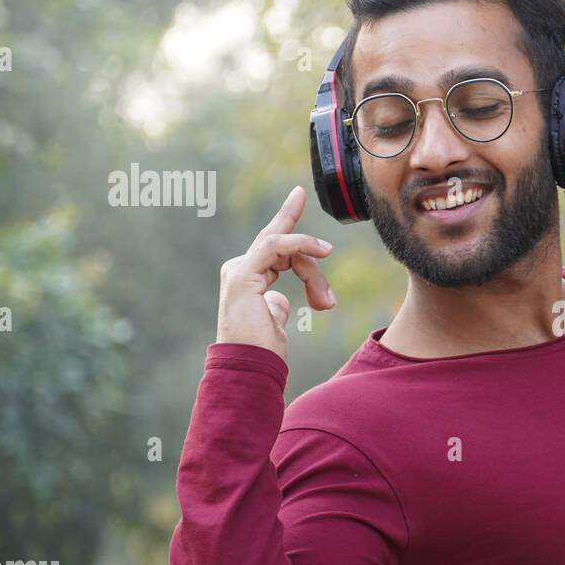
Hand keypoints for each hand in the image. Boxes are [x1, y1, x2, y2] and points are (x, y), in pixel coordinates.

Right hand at [216, 186, 335, 360]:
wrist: (250, 370)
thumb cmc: (263, 354)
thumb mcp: (274, 324)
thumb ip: (275, 306)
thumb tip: (281, 300)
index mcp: (245, 279)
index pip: (272, 245)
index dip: (287, 219)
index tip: (299, 194)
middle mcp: (238, 270)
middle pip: (283, 246)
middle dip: (309, 252)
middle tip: (326, 284)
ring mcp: (238, 271)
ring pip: (285, 247)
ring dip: (312, 271)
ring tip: (323, 302)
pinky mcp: (243, 274)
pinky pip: (277, 246)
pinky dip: (301, 245)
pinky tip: (320, 251)